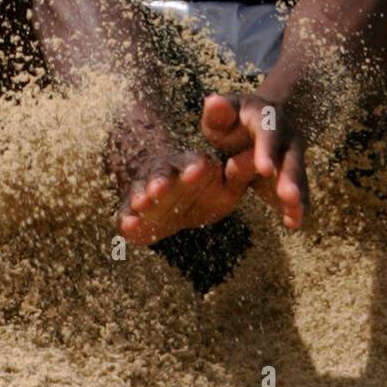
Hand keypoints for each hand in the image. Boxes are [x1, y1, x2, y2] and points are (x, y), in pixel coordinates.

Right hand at [109, 99, 246, 245]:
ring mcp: (146, 192)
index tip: (199, 170)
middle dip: (160, 181)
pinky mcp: (132, 211)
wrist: (174, 204)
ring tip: (142, 202)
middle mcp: (166, 174)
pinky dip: (126, 219)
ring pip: (141, 189)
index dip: (194, 167)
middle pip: (162, 173)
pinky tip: (128, 226)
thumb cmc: (206, 193)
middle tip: (160, 188)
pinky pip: (126, 214)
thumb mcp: (228, 187)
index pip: (193, 162)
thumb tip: (261, 160)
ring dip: (141, 194)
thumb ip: (241, 175)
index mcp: (191, 166)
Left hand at [200, 91, 307, 229]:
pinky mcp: (292, 178)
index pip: (269, 133)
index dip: (267, 150)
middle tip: (287, 196)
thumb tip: (213, 101)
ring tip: (295, 215)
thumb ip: (218, 112)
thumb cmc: (234, 121)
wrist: (258, 124)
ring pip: (298, 177)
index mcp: (267, 118)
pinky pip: (299, 192)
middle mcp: (286, 137)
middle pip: (291, 157)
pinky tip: (293, 223)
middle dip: (290, 176)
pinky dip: (297, 208)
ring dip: (298, 195)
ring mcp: (292, 158)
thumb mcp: (223, 114)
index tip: (264, 170)